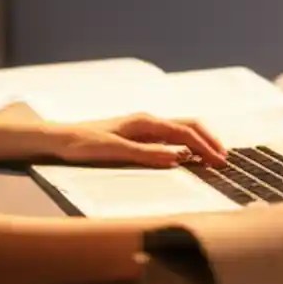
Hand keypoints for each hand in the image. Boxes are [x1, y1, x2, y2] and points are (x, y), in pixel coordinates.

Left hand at [53, 113, 226, 168]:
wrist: (58, 138)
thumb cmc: (82, 144)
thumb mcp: (113, 151)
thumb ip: (145, 154)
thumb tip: (178, 157)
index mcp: (144, 122)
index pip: (184, 132)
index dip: (205, 146)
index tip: (220, 162)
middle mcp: (146, 121)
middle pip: (187, 126)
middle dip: (208, 141)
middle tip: (224, 160)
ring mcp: (141, 127)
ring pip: (179, 130)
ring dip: (198, 142)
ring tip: (213, 158)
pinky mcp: (136, 135)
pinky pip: (168, 137)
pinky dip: (185, 145)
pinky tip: (187, 157)